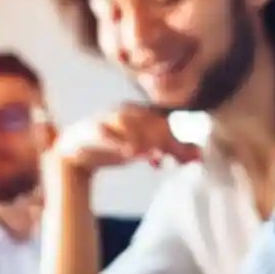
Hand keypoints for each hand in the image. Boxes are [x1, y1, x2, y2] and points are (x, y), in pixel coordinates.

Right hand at [54, 103, 200, 174]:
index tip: (193, 159)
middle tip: (177, 161)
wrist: (74, 154)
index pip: (166, 122)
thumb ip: (168, 151)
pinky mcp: (90, 129)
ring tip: (153, 157)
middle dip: (166, 142)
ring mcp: (107, 118)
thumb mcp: (143, 149)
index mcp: (140, 113)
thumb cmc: (113, 148)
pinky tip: (130, 153)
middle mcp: (126, 112)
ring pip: (129, 123)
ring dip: (143, 139)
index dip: (181, 140)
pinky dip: (118, 141)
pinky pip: (105, 132)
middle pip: (150, 122)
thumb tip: (199, 157)